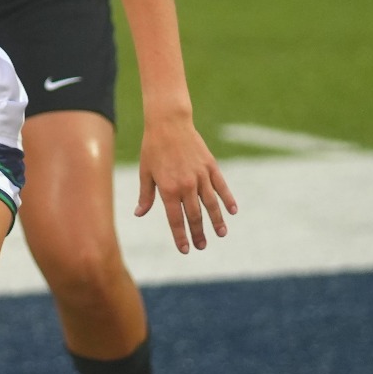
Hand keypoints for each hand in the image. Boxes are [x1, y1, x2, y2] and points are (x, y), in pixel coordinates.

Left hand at [133, 109, 237, 251]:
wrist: (168, 123)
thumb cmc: (153, 148)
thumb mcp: (145, 173)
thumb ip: (146, 196)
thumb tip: (139, 213)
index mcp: (168, 190)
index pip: (175, 220)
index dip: (180, 236)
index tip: (186, 249)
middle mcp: (186, 186)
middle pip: (195, 216)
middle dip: (198, 233)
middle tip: (202, 246)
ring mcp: (200, 176)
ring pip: (211, 204)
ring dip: (217, 221)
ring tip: (221, 234)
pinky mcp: (210, 166)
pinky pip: (221, 186)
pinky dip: (228, 199)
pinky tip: (233, 211)